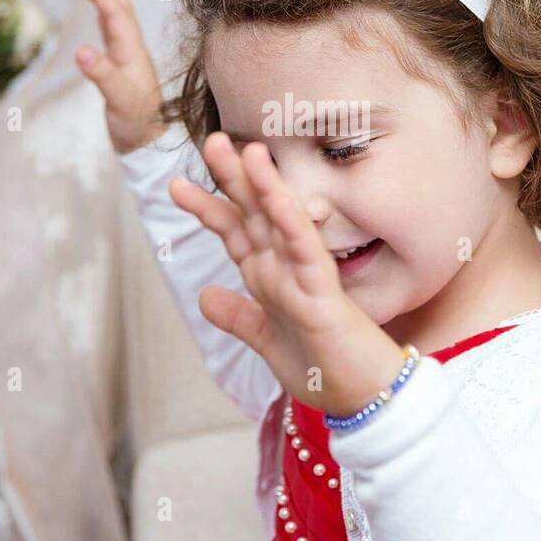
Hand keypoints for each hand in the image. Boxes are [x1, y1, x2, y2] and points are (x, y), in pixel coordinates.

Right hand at [74, 0, 166, 154]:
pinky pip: (113, 37)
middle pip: (121, 13)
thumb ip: (102, 75)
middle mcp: (133, 53)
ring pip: (118, 22)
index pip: (117, 18)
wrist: (149, 145)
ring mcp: (129, 61)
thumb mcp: (118, 99)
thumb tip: (81, 51)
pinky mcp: (123, 71)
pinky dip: (105, 20)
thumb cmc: (135, 124)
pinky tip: (101, 17)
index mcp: (133, 55)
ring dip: (108, 0)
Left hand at [169, 132, 405, 415]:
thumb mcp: (267, 341)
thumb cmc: (323, 369)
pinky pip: (307, 253)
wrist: (363, 400)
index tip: (176, 184)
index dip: (208, 208)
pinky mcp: (326, 293)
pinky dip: (293, 225)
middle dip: (232, 179)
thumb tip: (204, 296)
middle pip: (254, 215)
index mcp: (270, 279)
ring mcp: (306, 277)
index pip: (235, 234)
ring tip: (245, 150)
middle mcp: (285, 270)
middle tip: (211, 140)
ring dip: (265, 186)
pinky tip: (279, 199)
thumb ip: (238, 317)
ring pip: (282, 222)